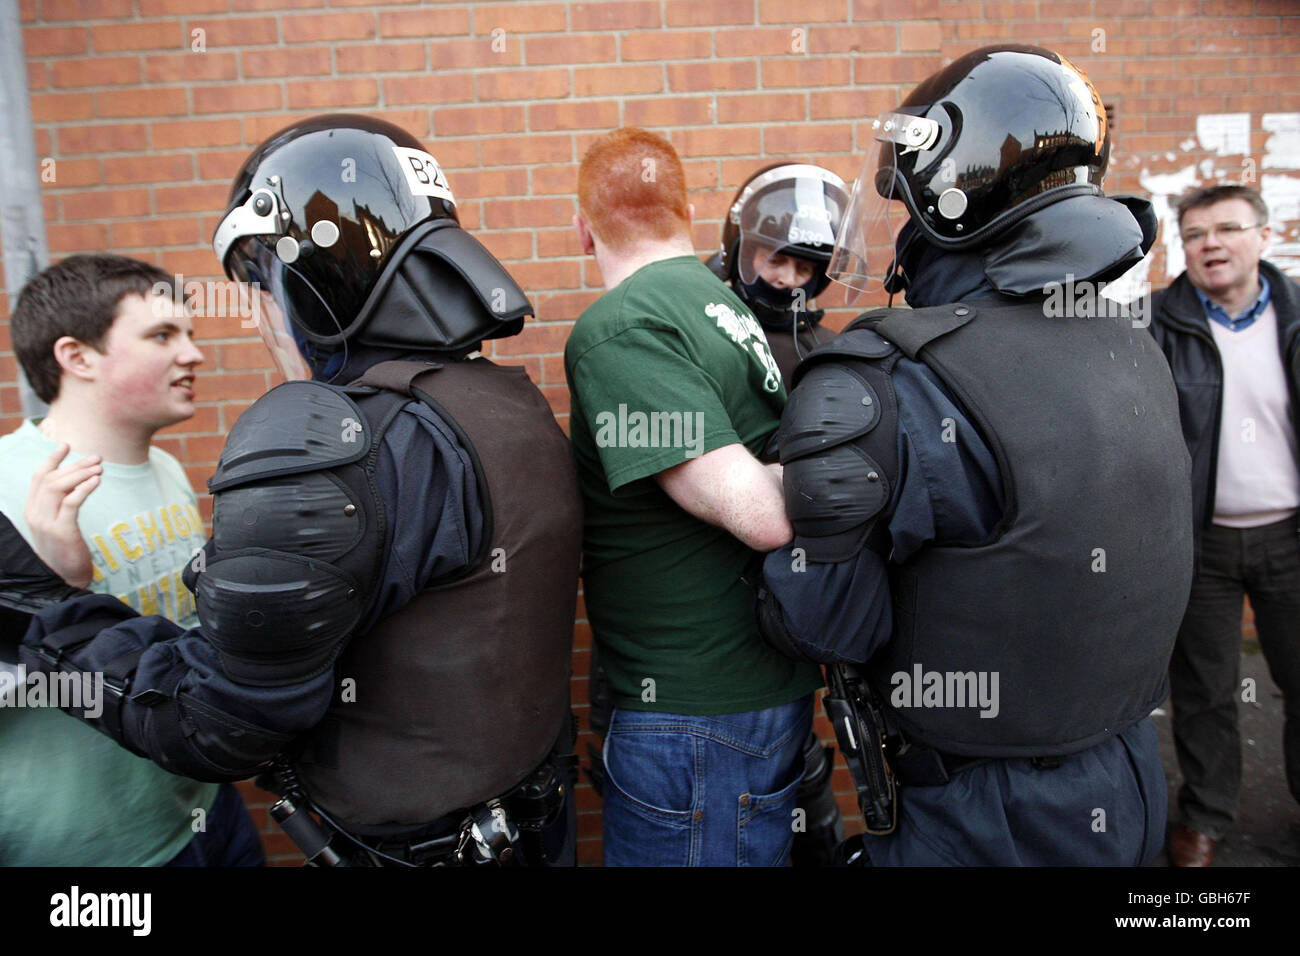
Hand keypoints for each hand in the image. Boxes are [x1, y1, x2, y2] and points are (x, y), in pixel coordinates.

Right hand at [23, 444, 100, 588]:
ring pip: (58, 488)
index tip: (66, 445)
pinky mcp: (62, 531)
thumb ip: (60, 506)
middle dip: (74, 465)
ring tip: (99, 467)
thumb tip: (75, 483)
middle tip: (96, 457)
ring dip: (81, 474)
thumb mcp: (58, 525)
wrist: (64, 578)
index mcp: (32, 510)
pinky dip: (84, 489)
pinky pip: (71, 503)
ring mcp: (46, 523)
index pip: (38, 478)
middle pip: (51, 479)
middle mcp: (35, 514)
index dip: (52, 459)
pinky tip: (97, 481)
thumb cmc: (65, 550)